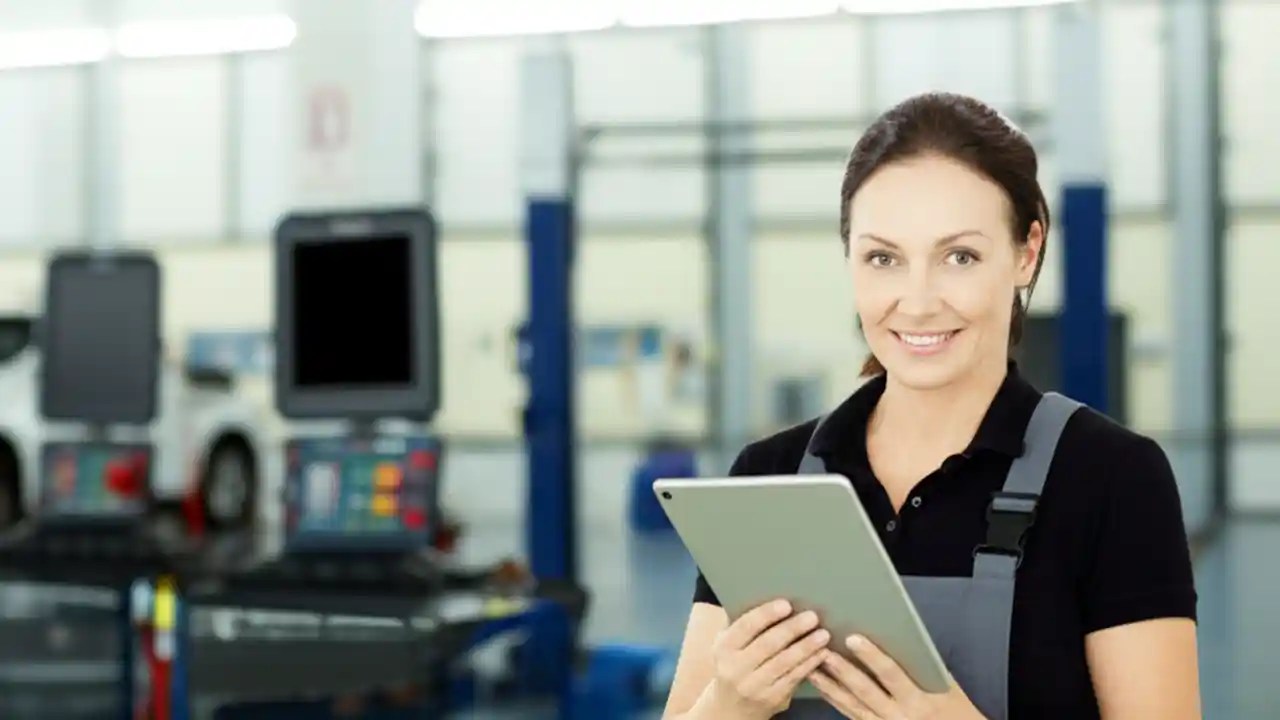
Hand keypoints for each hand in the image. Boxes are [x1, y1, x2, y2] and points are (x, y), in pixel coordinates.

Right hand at [708, 599, 832, 719]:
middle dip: (792, 629)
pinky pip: (795, 678)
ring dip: (807, 647)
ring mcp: (755, 687)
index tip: (786, 604)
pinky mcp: (773, 700)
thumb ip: (743, 625)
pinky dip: (810, 664)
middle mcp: (735, 669)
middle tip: (812, 616)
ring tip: (823, 634)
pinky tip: (822, 653)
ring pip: (785, 663)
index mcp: (723, 648)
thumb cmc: (734, 664)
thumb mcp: (729, 645)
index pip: (745, 627)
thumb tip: (771, 594)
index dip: (766, 615)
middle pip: (768, 645)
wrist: (731, 707)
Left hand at [808, 635, 984, 719]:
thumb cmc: (957, 714)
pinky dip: (836, 701)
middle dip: (842, 671)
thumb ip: (925, 667)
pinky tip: (824, 689)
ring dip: (830, 686)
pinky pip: (852, 716)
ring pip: (852, 706)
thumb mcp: (948, 689)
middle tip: (822, 650)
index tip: (853, 638)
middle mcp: (900, 717)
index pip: (891, 674)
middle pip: (864, 691)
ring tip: (812, 667)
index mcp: (920, 702)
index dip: (871, 656)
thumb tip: (901, 640)